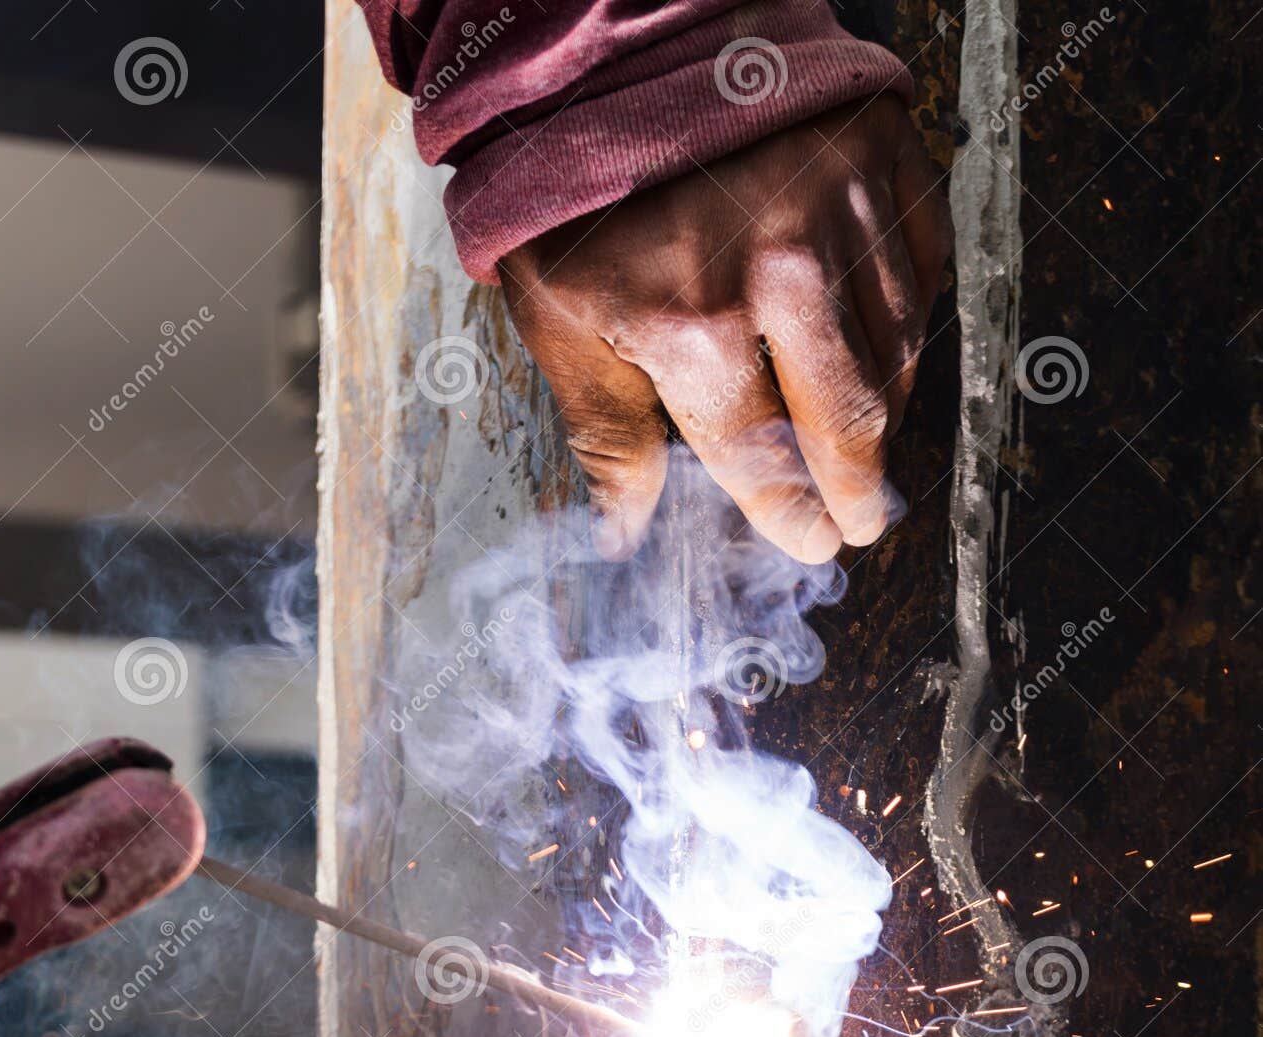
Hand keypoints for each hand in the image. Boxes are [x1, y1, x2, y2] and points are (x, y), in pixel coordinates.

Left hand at [498, 95, 950, 563]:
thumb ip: (606, 431)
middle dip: (859, 487)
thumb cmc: (575, 185)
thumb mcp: (558, 315)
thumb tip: (625, 531)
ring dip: (886, 412)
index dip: (790, 517)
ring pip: (897, 350)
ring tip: (867, 448)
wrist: (616, 40)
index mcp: (694, 325)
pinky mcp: (881, 153)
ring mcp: (843, 208)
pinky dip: (909, 323)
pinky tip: (886, 356)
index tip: (810, 542)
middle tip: (861, 520)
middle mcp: (783, 273)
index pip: (761, 460)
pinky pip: (923, 269)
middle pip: (850, 419)